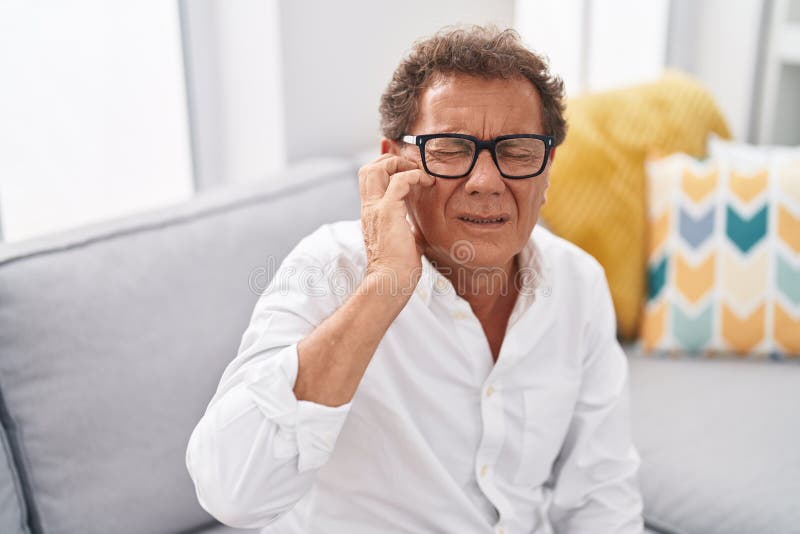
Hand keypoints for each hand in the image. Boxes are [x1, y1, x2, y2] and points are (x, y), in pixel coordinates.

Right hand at [358, 153, 434, 296]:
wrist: (391, 283)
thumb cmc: (399, 269)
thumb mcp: (402, 240)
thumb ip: (405, 228)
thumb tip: (417, 229)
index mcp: (371, 213)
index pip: (369, 178)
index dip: (386, 168)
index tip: (409, 172)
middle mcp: (369, 208)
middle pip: (368, 168)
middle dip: (391, 161)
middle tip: (413, 170)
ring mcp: (376, 209)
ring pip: (378, 167)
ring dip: (401, 164)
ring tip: (419, 174)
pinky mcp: (388, 212)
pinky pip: (399, 180)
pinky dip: (414, 175)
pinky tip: (427, 183)